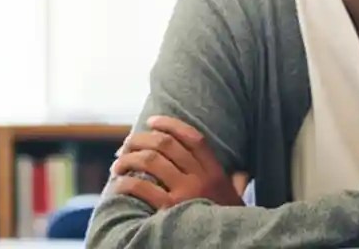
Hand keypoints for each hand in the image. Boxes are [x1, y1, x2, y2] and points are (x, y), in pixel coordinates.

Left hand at [109, 116, 249, 209]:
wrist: (228, 244)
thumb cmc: (226, 221)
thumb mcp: (234, 197)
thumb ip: (236, 181)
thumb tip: (241, 172)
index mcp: (215, 171)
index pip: (192, 137)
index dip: (170, 124)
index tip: (152, 121)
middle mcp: (201, 178)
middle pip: (166, 144)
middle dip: (141, 139)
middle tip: (126, 144)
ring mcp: (186, 193)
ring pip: (150, 161)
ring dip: (128, 159)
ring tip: (117, 164)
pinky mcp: (170, 210)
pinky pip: (142, 188)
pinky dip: (126, 183)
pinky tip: (119, 184)